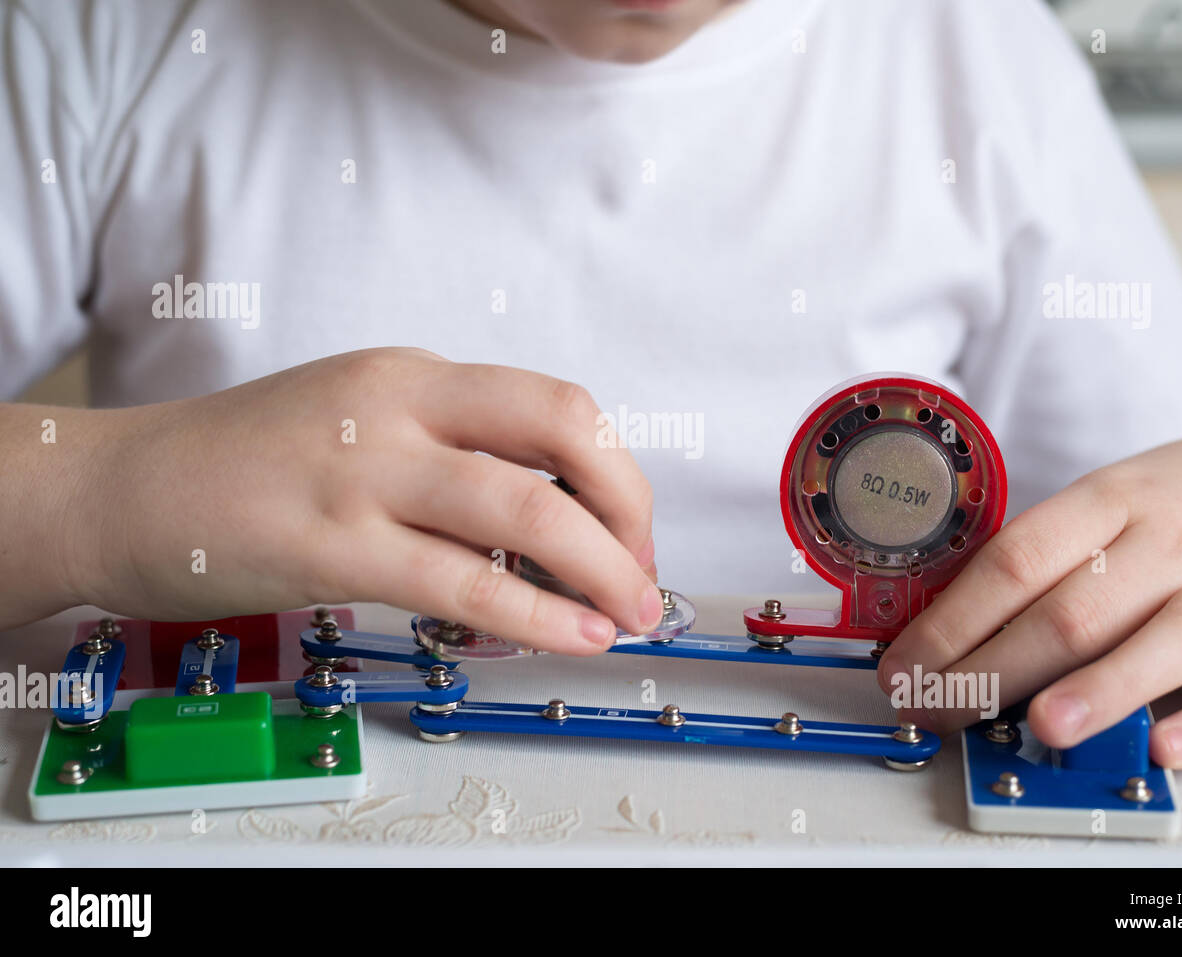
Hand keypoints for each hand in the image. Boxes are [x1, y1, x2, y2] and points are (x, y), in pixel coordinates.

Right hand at [47, 348, 661, 652]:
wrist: (119, 488)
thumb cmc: (241, 464)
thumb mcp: (359, 427)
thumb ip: (446, 457)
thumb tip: (547, 520)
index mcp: (412, 376)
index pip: (556, 403)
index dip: (617, 470)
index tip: (631, 527)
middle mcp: (398, 407)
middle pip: (562, 432)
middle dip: (629, 508)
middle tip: (644, 568)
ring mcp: (364, 472)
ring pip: (525, 507)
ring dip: (601, 566)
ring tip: (629, 610)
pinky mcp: (331, 544)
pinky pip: (463, 580)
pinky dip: (536, 612)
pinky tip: (573, 634)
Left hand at [876, 435, 1181, 767]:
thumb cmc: (1178, 504)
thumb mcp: (1106, 501)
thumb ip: (1044, 556)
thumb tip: (947, 627)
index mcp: (1110, 500)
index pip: (1017, 560)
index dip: (953, 619)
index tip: (907, 666)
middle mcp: (1171, 540)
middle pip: (1076, 609)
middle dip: (997, 668)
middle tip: (943, 711)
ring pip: (1167, 640)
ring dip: (1100, 688)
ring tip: (1044, 726)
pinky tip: (1165, 747)